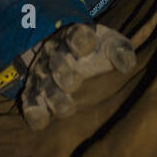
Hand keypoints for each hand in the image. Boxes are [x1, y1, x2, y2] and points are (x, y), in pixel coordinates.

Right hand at [20, 22, 136, 131]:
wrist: (69, 51)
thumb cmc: (96, 49)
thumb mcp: (110, 44)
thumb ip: (120, 51)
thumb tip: (126, 65)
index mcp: (74, 37)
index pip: (76, 35)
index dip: (80, 39)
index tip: (87, 46)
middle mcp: (55, 53)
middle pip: (56, 61)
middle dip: (62, 71)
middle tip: (72, 82)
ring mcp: (42, 72)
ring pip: (44, 83)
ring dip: (53, 96)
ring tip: (66, 109)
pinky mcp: (34, 91)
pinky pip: (30, 101)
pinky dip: (33, 112)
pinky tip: (40, 122)